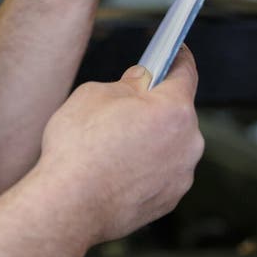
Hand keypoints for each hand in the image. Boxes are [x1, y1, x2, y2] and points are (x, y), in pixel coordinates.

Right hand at [37, 46, 203, 247]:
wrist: (69, 204)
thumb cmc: (80, 146)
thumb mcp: (95, 93)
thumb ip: (127, 84)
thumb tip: (140, 82)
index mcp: (174, 109)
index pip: (186, 72)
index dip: (178, 57)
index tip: (175, 51)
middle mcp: (188, 143)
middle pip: (177, 110)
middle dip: (156, 103)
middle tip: (124, 102)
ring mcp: (181, 175)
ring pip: (170, 142)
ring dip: (152, 136)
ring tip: (114, 140)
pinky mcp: (169, 200)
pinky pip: (162, 170)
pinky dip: (147, 164)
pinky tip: (117, 165)